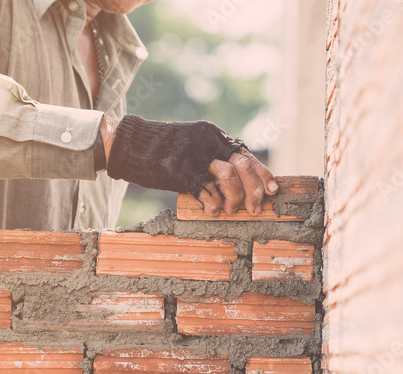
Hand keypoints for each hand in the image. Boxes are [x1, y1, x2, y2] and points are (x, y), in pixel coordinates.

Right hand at [102, 115, 278, 214]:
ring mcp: (193, 154)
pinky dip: (213, 202)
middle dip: (254, 189)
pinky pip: (205, 188)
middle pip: (243, 164)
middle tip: (255, 208)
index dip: (262, 174)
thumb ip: (211, 159)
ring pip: (228, 175)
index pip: (245, 154)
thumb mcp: (191, 148)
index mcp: (212, 135)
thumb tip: (235, 182)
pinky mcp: (179, 169)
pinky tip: (212, 210)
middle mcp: (207, 141)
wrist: (129, 144)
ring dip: (234, 197)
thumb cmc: (160, 151)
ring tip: (230, 209)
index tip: (273, 190)